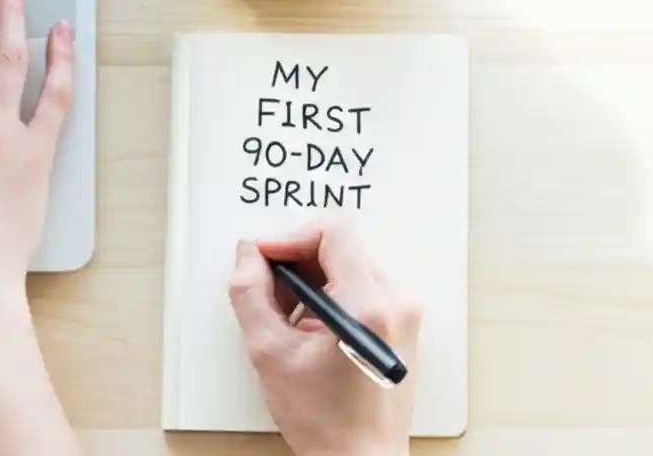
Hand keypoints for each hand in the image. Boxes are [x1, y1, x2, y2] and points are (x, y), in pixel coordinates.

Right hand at [228, 216, 422, 455]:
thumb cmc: (326, 420)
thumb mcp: (270, 352)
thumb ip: (251, 294)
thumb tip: (249, 256)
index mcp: (368, 305)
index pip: (334, 232)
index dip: (291, 238)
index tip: (266, 258)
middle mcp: (395, 301)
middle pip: (341, 246)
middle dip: (299, 263)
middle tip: (273, 294)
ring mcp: (403, 312)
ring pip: (349, 264)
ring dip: (313, 281)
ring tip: (292, 321)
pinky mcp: (401, 322)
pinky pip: (362, 285)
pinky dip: (331, 295)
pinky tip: (312, 329)